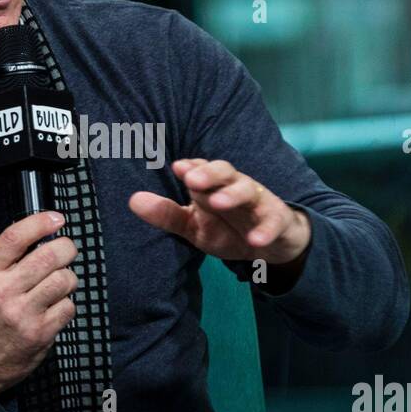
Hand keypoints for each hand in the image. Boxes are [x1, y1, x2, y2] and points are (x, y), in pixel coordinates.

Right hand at [0, 210, 79, 394]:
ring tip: (59, 282)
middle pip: (49, 256)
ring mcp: (23, 314)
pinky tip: (54, 307)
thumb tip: (38, 239)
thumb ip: (2, 263)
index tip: (56, 219)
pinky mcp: (40, 334)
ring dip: (68, 277)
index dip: (40, 222)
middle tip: (67, 250)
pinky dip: (66, 304)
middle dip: (66, 248)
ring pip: (64, 280)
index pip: (15, 238)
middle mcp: (3, 292)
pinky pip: (68, 307)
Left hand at [128, 158, 310, 266]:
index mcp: (212, 185)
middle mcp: (235, 187)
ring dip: (233, 195)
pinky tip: (256, 240)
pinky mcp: (277, 220)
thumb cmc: (227, 229)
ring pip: (247, 191)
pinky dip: (265, 229)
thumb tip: (132, 200)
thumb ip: (166, 215)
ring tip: (218, 202)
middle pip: (224, 171)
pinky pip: (273, 221)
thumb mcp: (194, 227)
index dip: (191, 167)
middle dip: (209, 173)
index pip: (201, 170)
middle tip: (192, 180)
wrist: (270, 244)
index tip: (178, 167)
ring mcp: (257, 202)